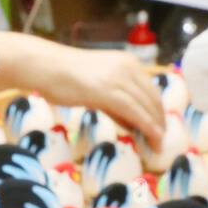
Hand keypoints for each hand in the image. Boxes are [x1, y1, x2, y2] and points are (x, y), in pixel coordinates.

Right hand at [39, 46, 166, 146]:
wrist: (47, 67)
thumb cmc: (65, 78)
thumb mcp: (98, 88)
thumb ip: (116, 103)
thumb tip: (133, 124)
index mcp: (128, 63)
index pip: (151, 90)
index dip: (158, 111)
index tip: (159, 128)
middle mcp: (128, 67)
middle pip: (153, 98)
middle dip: (160, 121)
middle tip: (161, 141)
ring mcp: (119, 78)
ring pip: (147, 106)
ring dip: (156, 128)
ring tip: (157, 145)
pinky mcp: (109, 91)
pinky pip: (135, 112)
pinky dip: (147, 126)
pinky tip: (151, 138)